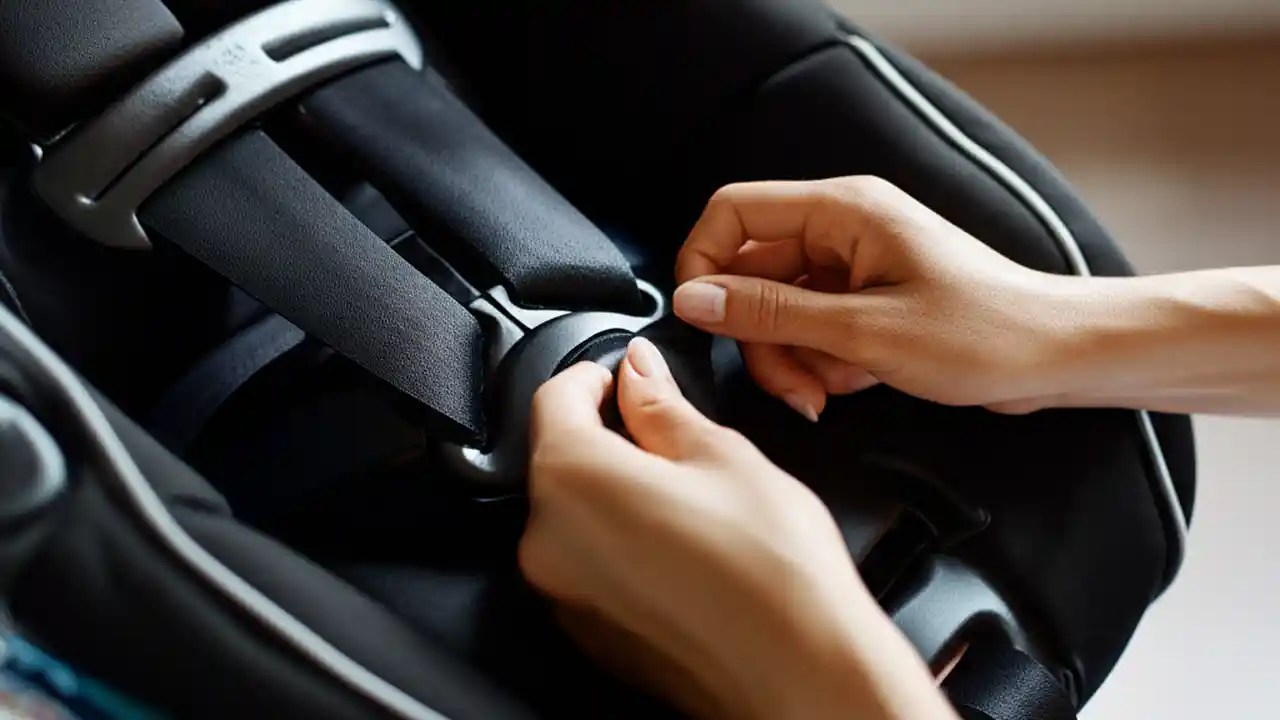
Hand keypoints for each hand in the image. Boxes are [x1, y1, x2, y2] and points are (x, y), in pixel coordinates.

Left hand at [520, 338, 956, 719]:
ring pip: (576, 514)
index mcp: (573, 480)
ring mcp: (564, 594)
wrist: (803, 675)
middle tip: (672, 437)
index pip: (554, 398)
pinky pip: (590, 564)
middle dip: (608, 437)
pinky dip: (621, 542)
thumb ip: (662, 407)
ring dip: (616, 492)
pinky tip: (683, 544)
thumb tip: (639, 373)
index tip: (623, 374)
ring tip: (691, 498)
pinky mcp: (587, 632)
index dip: (593, 374)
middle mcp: (548, 541)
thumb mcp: (723, 456)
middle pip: (560, 460)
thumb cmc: (775, 575)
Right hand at [672, 176, 1078, 418]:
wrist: (1056, 358)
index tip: (703, 320)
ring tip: (827, 393)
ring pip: (778, 311)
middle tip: (791, 386)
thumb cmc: (983, 333)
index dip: (704, 263)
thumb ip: (770, 313)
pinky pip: (811, 330)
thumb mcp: (862, 332)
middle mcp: (842, 231)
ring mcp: (854, 268)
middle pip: (752, 274)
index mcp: (842, 210)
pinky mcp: (866, 303)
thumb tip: (694, 299)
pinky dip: (821, 364)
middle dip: (761, 338)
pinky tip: (856, 383)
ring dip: (792, 360)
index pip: (734, 212)